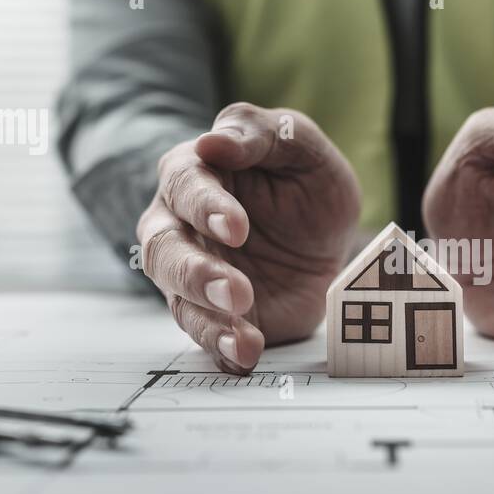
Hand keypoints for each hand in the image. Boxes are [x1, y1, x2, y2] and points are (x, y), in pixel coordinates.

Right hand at [136, 103, 360, 372]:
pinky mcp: (210, 313)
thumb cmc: (305, 183)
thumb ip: (263, 135)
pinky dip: (221, 349)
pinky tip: (244, 357)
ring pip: (177, 298)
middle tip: (238, 292)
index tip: (238, 227)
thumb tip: (215, 140)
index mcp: (196, 173)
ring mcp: (190, 273)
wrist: (327, 241)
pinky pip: (205, 335)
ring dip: (208, 320)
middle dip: (197, 273)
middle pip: (165, 249)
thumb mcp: (301, 149)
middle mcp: (179, 224)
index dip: (207, 206)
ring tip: (245, 338)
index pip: (186, 185)